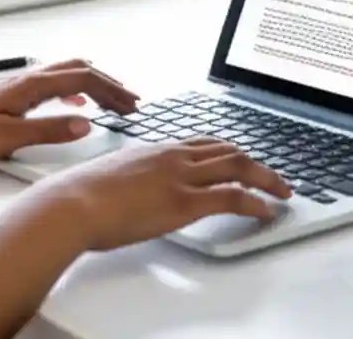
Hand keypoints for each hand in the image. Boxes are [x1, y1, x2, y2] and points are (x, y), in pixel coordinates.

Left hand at [0, 58, 138, 163]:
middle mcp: (25, 79)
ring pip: (65, 74)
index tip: (132, 106)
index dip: (112, 91)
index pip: (83, 79)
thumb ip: (50, 131)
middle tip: (131, 101)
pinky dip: (72, 88)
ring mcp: (16, 85)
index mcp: (30, 86)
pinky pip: (51, 83)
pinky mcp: (9, 95)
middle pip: (78, 71)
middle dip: (108, 84)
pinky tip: (73, 102)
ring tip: (111, 98)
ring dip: (92, 84)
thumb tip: (86, 124)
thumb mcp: (10, 138)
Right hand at [30, 138, 293, 250]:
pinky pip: (232, 197)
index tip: (243, 158)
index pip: (204, 142)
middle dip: (256, 163)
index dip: (229, 151)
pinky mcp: (184, 202)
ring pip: (238, 167)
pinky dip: (256, 202)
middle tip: (273, 177)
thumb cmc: (79, 196)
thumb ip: (130, 179)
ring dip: (266, 179)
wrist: (71, 204)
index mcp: (156, 148)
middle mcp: (173, 156)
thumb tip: (131, 192)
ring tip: (282, 192)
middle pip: (228, 150)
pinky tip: (266, 210)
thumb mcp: (111, 177)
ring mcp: (181, 177)